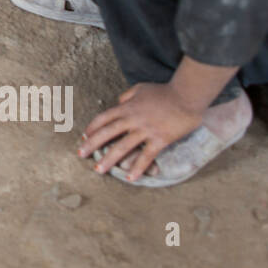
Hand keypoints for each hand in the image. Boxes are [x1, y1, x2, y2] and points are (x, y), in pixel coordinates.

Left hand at [79, 82, 203, 180]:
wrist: (187, 95)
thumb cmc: (164, 91)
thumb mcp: (141, 88)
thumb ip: (127, 96)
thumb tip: (118, 103)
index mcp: (127, 107)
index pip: (104, 118)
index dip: (92, 128)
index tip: (83, 137)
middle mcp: (133, 119)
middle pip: (107, 132)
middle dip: (91, 144)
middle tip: (80, 155)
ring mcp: (145, 130)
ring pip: (122, 147)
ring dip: (109, 159)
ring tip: (98, 170)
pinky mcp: (160, 140)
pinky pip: (146, 156)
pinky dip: (137, 168)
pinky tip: (130, 179)